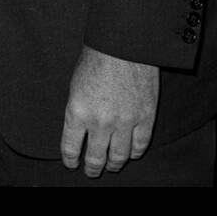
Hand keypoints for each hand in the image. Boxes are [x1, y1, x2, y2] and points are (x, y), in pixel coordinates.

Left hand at [60, 45, 158, 175]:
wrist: (123, 44)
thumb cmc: (95, 59)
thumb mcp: (74, 85)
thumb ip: (77, 111)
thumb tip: (80, 131)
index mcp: (77, 112)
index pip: (71, 148)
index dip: (71, 160)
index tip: (72, 164)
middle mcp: (100, 122)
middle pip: (96, 159)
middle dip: (92, 168)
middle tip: (90, 171)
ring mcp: (124, 122)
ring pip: (119, 157)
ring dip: (113, 164)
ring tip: (110, 165)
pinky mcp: (145, 118)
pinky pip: (140, 145)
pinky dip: (135, 153)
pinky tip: (130, 153)